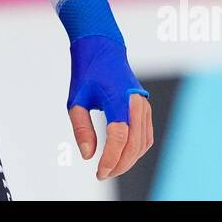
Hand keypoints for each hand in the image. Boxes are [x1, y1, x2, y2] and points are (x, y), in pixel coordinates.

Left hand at [66, 34, 153, 179]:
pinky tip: (122, 156)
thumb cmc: (87, 73)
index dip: (110, 158)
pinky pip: (146, 135)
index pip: (119, 136)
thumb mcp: (75, 99)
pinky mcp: (145, 107)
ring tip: (110, 167)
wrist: (103, 47)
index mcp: (118, 98)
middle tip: (103, 174)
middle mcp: (135, 102)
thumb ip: (81, 128)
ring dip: (129, 159)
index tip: (99, 172)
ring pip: (143, 142)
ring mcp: (143, 104)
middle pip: (134, 143)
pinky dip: (136, 149)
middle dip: (120, 164)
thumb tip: (88, 155)